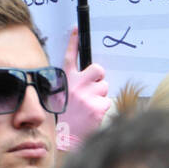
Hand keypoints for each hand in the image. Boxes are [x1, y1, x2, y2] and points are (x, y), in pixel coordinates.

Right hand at [55, 27, 108, 150]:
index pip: (70, 57)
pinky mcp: (97, 106)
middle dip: (99, 78)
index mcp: (66, 81)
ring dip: (100, 95)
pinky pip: (107, 101)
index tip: (76, 29)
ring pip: (104, 87)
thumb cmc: (65, 117)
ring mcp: (87, 95)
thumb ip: (73, 85)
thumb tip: (88, 78)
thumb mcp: (61, 97)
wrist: (64, 139)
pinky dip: (102, 108)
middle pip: (98, 69)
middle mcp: (76, 85)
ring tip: (89, 107)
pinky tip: (92, 115)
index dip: (73, 41)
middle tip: (93, 88)